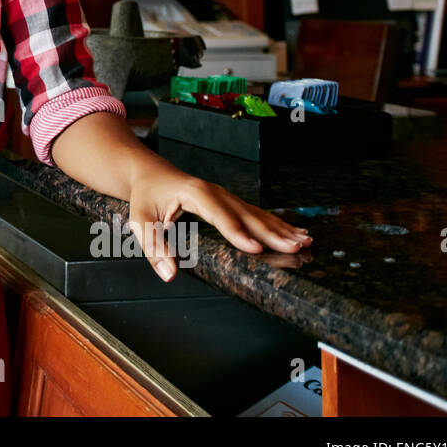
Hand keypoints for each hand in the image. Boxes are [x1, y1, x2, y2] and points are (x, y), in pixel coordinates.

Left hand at [127, 171, 310, 281]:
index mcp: (196, 193)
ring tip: (305, 241)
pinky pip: (254, 214)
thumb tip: (168, 274)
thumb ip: (154, 247)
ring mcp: (225, 196)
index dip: (238, 233)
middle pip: (247, 215)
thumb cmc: (145, 195)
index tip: (256, 249)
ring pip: (256, 214)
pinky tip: (294, 233)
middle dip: (272, 232)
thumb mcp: (141, 221)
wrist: (149, 172)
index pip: (220, 216)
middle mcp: (216, 192)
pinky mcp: (229, 202)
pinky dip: (275, 224)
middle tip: (295, 247)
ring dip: (281, 228)